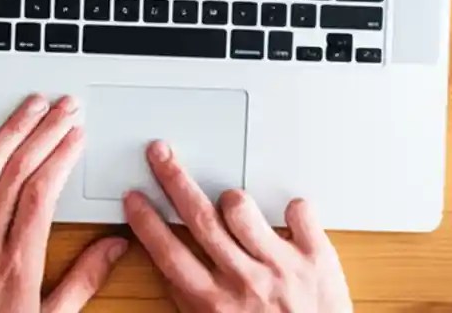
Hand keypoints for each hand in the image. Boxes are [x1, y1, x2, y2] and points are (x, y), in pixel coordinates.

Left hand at [0, 94, 128, 312]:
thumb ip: (83, 282)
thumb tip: (115, 247)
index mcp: (17, 266)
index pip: (42, 192)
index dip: (62, 155)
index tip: (76, 134)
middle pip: (17, 172)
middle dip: (45, 132)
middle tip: (64, 107)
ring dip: (9, 132)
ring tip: (30, 106)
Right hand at [123, 141, 351, 312]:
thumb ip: (192, 302)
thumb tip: (171, 271)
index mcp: (215, 302)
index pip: (170, 251)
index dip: (147, 221)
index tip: (135, 198)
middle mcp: (244, 280)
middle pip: (200, 217)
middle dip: (173, 180)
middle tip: (161, 154)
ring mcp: (280, 267)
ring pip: (243, 209)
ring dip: (233, 199)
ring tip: (232, 201)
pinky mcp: (315, 258)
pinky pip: (299, 213)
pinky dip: (294, 207)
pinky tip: (288, 213)